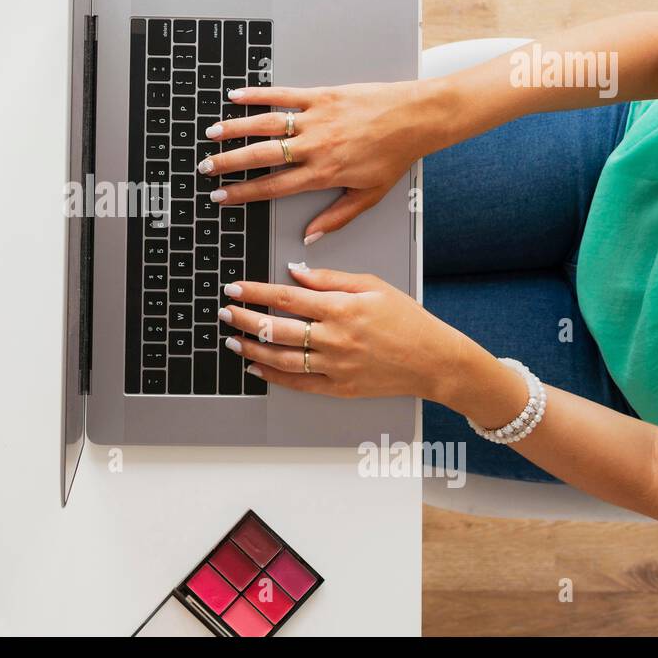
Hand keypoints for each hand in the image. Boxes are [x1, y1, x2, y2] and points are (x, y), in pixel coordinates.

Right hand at [197, 81, 444, 243]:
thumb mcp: (369, 195)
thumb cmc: (395, 155)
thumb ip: (336, 217)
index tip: (222, 196)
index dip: (243, 193)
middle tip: (206, 168)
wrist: (415, 118)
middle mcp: (314, 147)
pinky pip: (283, 95)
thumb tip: (310, 236)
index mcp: (322, 173)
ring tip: (212, 134)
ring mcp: (315, 119)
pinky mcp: (321, 96)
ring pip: (266, 125)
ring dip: (235, 129)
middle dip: (228, 163)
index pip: (272, 187)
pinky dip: (258, 94)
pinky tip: (237, 96)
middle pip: (260, 157)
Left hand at [219, 265, 478, 403]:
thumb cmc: (406, 319)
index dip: (255, 292)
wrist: (433, 360)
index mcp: (342, 308)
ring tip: (231, 340)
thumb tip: (294, 270)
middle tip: (224, 312)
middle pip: (276, 329)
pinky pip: (297, 383)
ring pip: (281, 359)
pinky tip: (255, 368)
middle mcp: (335, 338)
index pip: (286, 298)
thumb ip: (329, 279)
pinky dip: (272, 376)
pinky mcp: (339, 388)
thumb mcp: (372, 285)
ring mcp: (335, 366)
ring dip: (251, 349)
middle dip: (244, 320)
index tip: (233, 288)